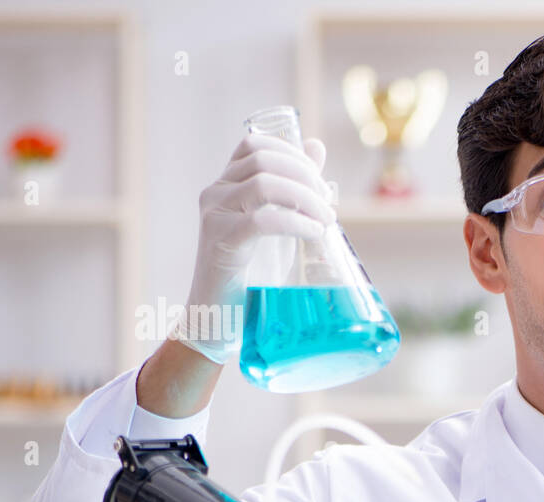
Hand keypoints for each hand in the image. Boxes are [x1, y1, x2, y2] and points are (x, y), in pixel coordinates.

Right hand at [171, 133, 335, 363]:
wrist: (221, 315)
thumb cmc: (253, 272)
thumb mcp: (280, 222)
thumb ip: (294, 187)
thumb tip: (316, 146)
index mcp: (227, 184)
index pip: (255, 144)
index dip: (293, 154)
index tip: (320, 180)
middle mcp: (215, 192)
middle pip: (264, 160)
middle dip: (305, 176)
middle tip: (328, 203)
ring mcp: (214, 214)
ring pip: (264, 184)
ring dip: (305, 198)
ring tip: (326, 220)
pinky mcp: (221, 241)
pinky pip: (263, 220)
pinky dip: (296, 223)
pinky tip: (314, 234)